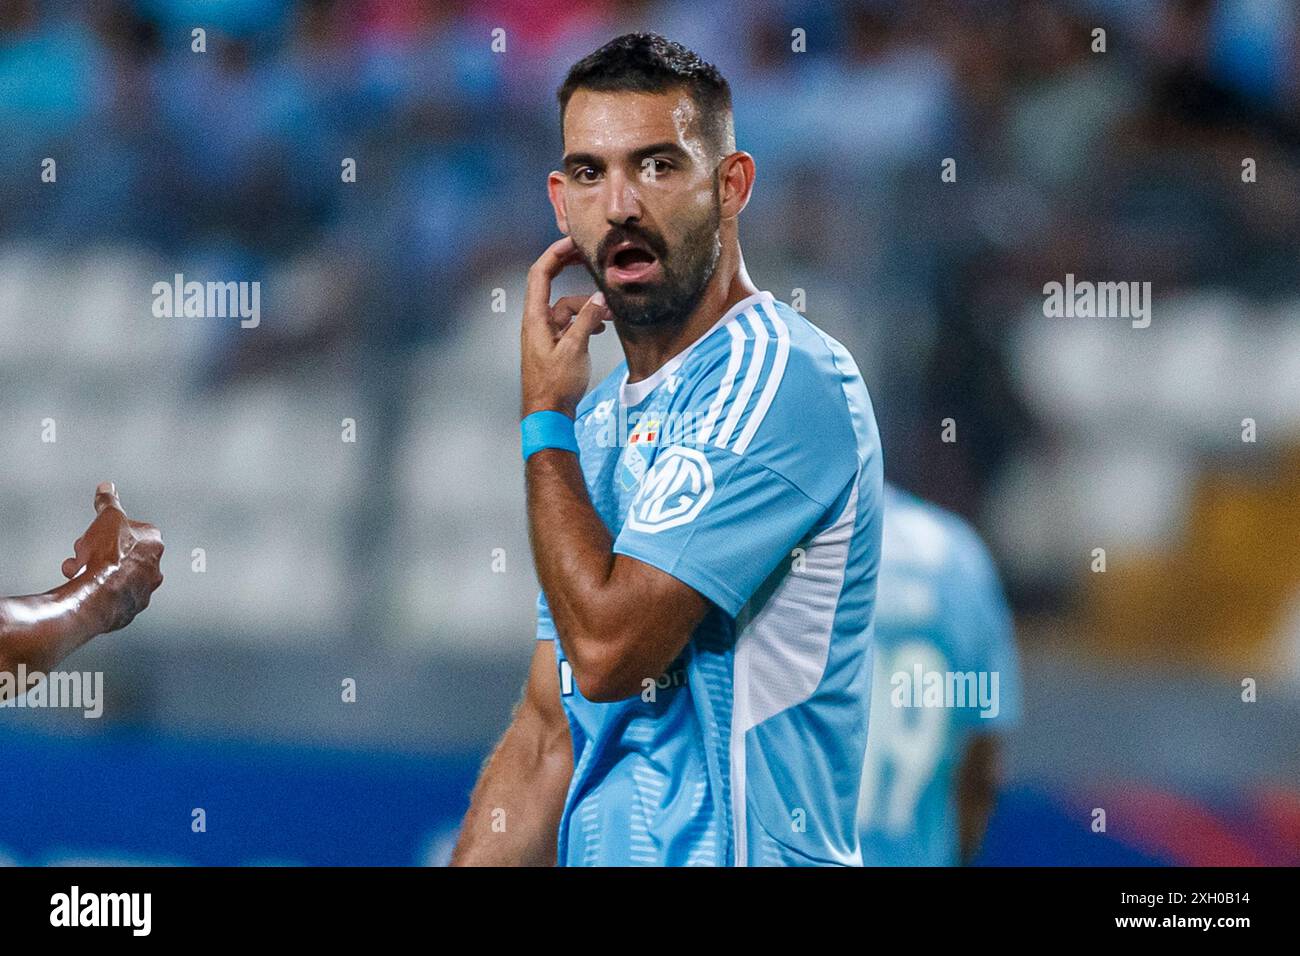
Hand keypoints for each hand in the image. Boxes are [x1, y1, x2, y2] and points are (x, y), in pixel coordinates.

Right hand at [62, 482, 163, 634]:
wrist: (98, 596)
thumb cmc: (107, 554)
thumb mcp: (107, 518)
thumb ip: (108, 501)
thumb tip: (106, 486)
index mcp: (154, 543)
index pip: (128, 529)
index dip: (105, 530)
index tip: (92, 535)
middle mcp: (155, 567)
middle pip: (118, 552)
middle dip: (94, 551)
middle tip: (80, 553)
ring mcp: (144, 590)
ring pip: (111, 574)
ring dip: (90, 569)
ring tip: (75, 570)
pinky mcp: (131, 609)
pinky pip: (108, 594)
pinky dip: (94, 589)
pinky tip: (80, 586)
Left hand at [520, 236, 610, 418]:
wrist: (547, 414)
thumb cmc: (556, 385)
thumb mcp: (575, 349)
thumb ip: (587, 321)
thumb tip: (599, 299)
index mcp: (535, 318)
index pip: (540, 273)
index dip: (555, 253)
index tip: (574, 240)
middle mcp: (536, 322)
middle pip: (550, 284)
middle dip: (569, 268)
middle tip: (588, 256)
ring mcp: (544, 334)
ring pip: (566, 308)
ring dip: (587, 307)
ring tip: (610, 314)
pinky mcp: (554, 346)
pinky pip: (570, 324)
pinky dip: (585, 321)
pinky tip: (601, 330)